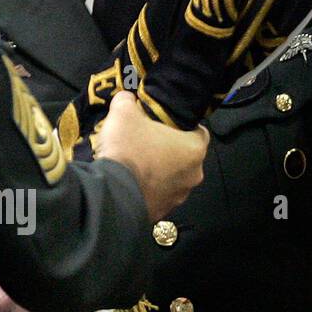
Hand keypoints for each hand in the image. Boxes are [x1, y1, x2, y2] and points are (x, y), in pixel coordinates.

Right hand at [96, 91, 208, 220]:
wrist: (112, 194)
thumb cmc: (128, 149)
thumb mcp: (123, 112)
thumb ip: (128, 100)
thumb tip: (127, 98)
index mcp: (194, 148)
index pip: (199, 131)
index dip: (181, 126)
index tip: (163, 124)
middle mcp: (194, 175)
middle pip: (184, 156)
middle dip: (168, 150)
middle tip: (146, 143)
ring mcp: (178, 197)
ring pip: (172, 178)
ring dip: (159, 172)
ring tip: (135, 164)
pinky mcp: (161, 213)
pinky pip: (157, 196)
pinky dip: (147, 190)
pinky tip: (130, 183)